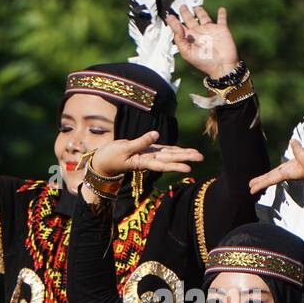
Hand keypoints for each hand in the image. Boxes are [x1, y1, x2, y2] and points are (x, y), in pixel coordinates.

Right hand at [88, 132, 204, 178]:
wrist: (102, 161)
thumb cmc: (110, 156)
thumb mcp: (123, 148)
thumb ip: (140, 142)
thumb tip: (156, 134)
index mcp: (143, 161)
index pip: (163, 164)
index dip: (176, 166)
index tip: (189, 168)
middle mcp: (149, 159)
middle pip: (171, 159)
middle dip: (186, 158)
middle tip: (202, 157)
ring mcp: (148, 155)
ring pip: (169, 155)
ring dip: (183, 154)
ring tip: (198, 155)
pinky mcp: (146, 150)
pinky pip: (163, 150)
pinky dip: (173, 150)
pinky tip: (183, 151)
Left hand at [167, 3, 237, 75]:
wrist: (222, 66)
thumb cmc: (204, 62)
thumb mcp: (187, 52)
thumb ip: (179, 38)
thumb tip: (175, 24)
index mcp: (190, 38)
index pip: (180, 27)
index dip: (174, 22)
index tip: (169, 15)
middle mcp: (199, 32)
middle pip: (190, 19)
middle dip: (185, 13)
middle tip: (181, 6)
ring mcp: (210, 29)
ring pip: (204, 17)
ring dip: (200, 11)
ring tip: (196, 7)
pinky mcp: (221, 29)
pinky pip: (222, 19)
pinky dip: (222, 14)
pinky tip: (221, 9)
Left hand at [249, 140, 303, 193]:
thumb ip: (296, 148)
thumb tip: (292, 142)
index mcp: (289, 172)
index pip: (270, 178)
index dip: (260, 183)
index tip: (250, 189)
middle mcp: (291, 170)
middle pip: (272, 176)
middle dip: (262, 181)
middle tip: (250, 186)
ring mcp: (298, 166)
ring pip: (280, 171)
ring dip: (270, 175)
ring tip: (263, 177)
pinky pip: (290, 162)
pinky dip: (283, 164)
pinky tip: (281, 164)